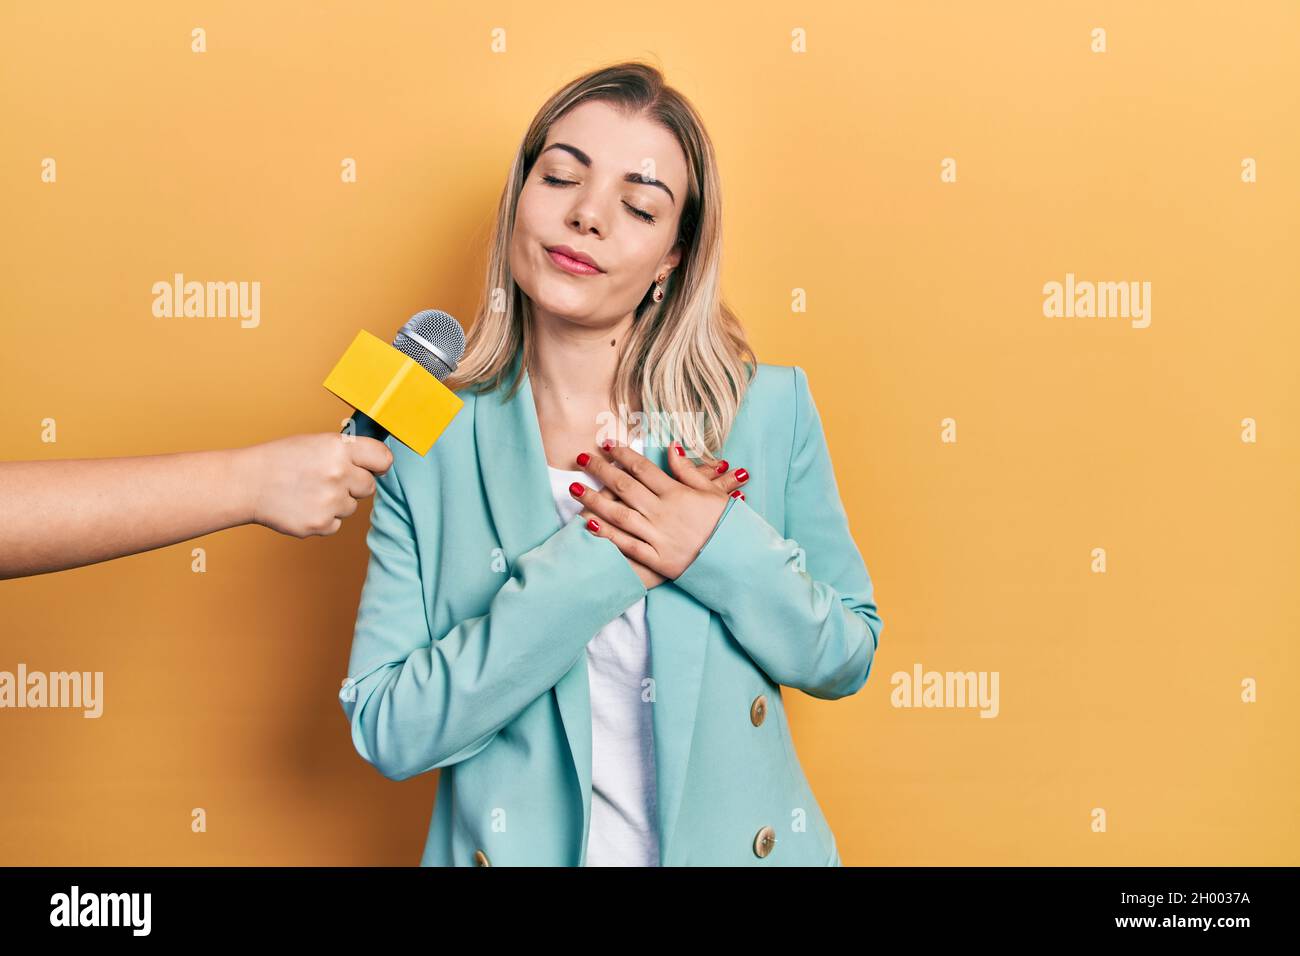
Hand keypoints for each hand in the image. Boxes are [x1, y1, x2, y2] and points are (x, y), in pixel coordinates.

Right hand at [239, 433, 393, 536]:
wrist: (248, 484)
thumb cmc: (281, 460)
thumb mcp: (315, 443)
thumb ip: (346, 452)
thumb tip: (376, 461)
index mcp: (338, 448)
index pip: (382, 458)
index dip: (379, 464)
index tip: (375, 467)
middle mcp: (338, 474)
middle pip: (369, 486)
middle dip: (354, 485)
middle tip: (329, 480)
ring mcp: (331, 501)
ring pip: (352, 507)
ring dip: (337, 502)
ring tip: (310, 491)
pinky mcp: (321, 524)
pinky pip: (336, 524)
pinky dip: (323, 518)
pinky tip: (304, 505)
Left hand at [570, 440, 749, 588]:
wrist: (738, 561)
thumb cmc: (727, 525)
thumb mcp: (713, 493)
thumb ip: (689, 471)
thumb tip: (671, 448)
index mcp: (677, 493)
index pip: (643, 468)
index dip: (622, 454)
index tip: (605, 444)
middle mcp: (663, 512)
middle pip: (625, 486)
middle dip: (600, 470)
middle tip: (581, 458)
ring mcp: (657, 536)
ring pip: (619, 513)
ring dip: (594, 499)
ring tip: (574, 487)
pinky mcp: (656, 559)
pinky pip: (626, 544)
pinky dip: (607, 534)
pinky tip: (589, 523)